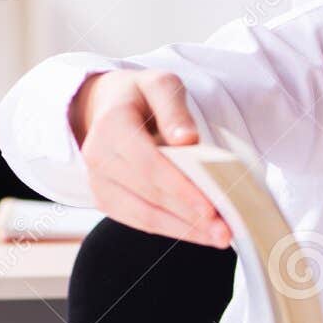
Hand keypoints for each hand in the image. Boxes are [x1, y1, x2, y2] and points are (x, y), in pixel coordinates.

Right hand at [70, 70, 232, 246]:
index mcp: (111, 125)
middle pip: (149, 195)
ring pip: (144, 216)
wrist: (108, 106)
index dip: (179, 189)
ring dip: (184, 230)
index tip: (210, 207)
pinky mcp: (106, 200)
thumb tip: (187, 139)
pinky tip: (199, 234)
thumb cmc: (141, 96)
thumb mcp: (161, 84)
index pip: (148, 164)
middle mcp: (98, 157)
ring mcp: (99, 183)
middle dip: (189, 216)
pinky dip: (172, 230)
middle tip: (225, 231)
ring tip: (218, 237)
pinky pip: (141, 221)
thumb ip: (174, 109)